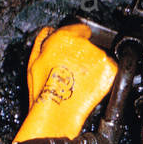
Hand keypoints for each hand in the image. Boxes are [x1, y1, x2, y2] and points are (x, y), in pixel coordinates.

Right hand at [13, 24, 116, 143]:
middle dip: (84, 55)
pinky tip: (91, 87)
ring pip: (99, 58)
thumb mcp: (33, 62)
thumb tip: (50, 31)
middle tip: (75, 72)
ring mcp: (98, 58)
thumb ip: (43, 41)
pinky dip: (104, 78)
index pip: (79, 28)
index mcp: (63, 38)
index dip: (78, 37)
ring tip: (81, 82)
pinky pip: (109, 71)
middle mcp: (83, 45)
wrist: (56, 115)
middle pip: (89, 45)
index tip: (78, 46)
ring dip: (94, 67)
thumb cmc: (43, 93)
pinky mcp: (109, 71)